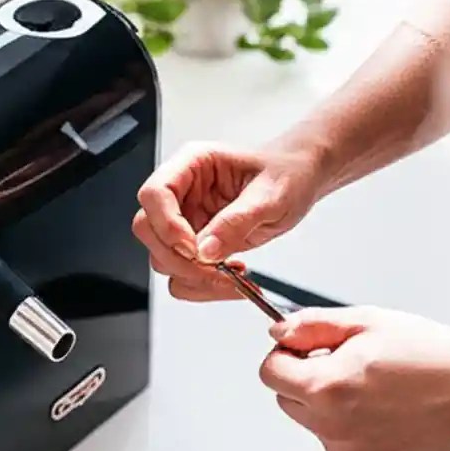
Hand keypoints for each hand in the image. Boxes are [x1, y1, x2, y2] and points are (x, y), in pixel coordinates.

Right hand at [132, 140, 324, 300]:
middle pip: (149, 230)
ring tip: (231, 275)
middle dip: (178, 258)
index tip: (195, 247)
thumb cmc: (287, 173)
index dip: (168, 225)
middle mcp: (181, 193)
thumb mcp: (271, 194)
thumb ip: (236, 221)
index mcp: (192, 165)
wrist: (300, 182)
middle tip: (215, 269)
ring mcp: (185, 221)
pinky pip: (182, 275)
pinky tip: (231, 277)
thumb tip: (206, 251)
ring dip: (193, 276)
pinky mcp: (195, 246)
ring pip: (161, 258)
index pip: (155, 194)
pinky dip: (203, 285)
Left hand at [258, 306, 449, 450]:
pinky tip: (388, 415)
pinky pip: (343, 447)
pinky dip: (355, 432)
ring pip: (316, 426)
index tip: (308, 351)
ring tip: (377, 392)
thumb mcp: (366, 322)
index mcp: (325, 387)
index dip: (287, 356)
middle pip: (288, 401)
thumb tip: (277, 333)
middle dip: (307, 382)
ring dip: (332, 409)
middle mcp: (332, 427)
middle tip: (349, 368)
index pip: (270, 374)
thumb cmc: (427, 352)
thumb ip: (312, 327)